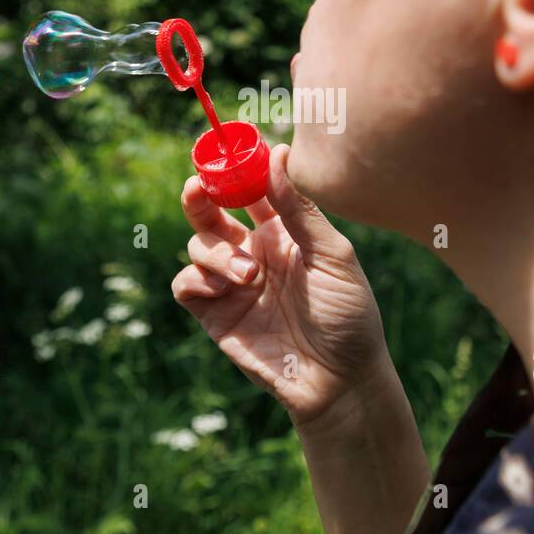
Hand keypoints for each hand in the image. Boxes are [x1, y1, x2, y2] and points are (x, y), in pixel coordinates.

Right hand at [171, 144, 391, 426]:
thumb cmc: (348, 316)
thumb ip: (300, 208)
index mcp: (283, 232)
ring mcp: (231, 283)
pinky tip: (224, 288)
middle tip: (198, 187)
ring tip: (247, 276)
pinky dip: (197, 278)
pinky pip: (186, 284)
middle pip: (211, 211)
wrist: (338, 381)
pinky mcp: (215, 314)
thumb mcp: (333, 255)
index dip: (236, 170)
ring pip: (198, 245)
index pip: (250, 190)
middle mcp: (253, 251)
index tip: (227, 152)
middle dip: (199, 195)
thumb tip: (279, 152)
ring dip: (215, 252)